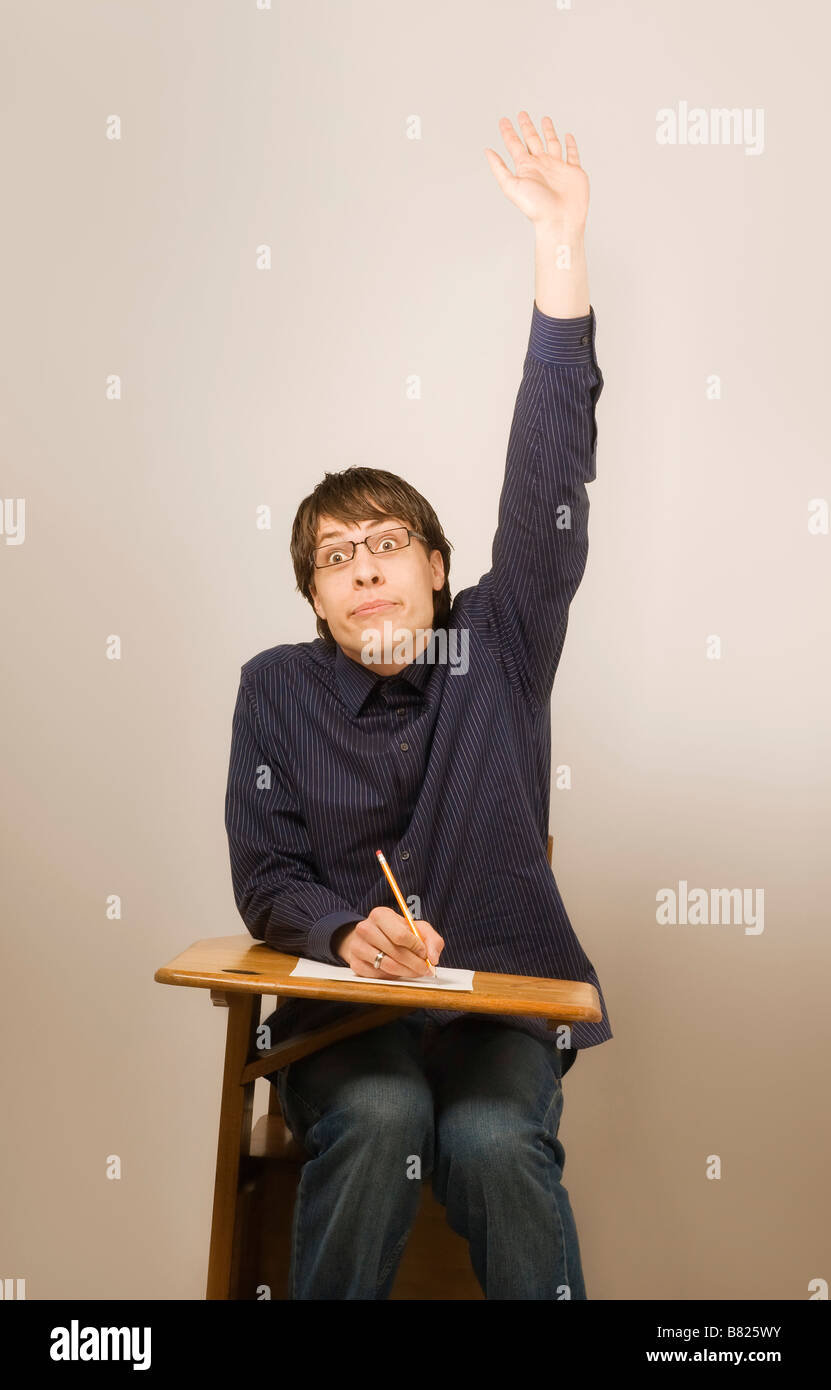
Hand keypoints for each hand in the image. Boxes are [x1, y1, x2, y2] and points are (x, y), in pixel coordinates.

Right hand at [333, 906, 444, 979]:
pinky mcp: (355, 963)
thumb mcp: (416, 928)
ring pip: (387, 965)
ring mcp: (357, 947)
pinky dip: (392, 976)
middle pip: (395, 952)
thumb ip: (431, 939)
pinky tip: (399, 972)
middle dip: (415, 963)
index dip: (416, 947)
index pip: (400, 935)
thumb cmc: (397, 932)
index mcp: (380, 915)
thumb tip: (433, 959)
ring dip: (406, 972)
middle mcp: (365, 928)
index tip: (425, 954)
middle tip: (425, 969)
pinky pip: (378, 975)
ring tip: (416, 971)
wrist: (370, 939)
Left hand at [484, 111, 589, 233]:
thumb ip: (499, 168)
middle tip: (521, 114)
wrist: (560, 220)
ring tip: (544, 119)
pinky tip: (567, 137)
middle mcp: (541, 165)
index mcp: (526, 168)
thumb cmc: (536, 208)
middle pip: (532, 140)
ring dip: (548, 131)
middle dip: (527, 127)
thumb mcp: (511, 186)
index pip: (515, 145)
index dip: (508, 132)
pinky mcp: (573, 172)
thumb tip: (487, 151)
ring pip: (552, 143)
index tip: (503, 120)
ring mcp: (557, 167)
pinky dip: (571, 145)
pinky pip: (572, 154)